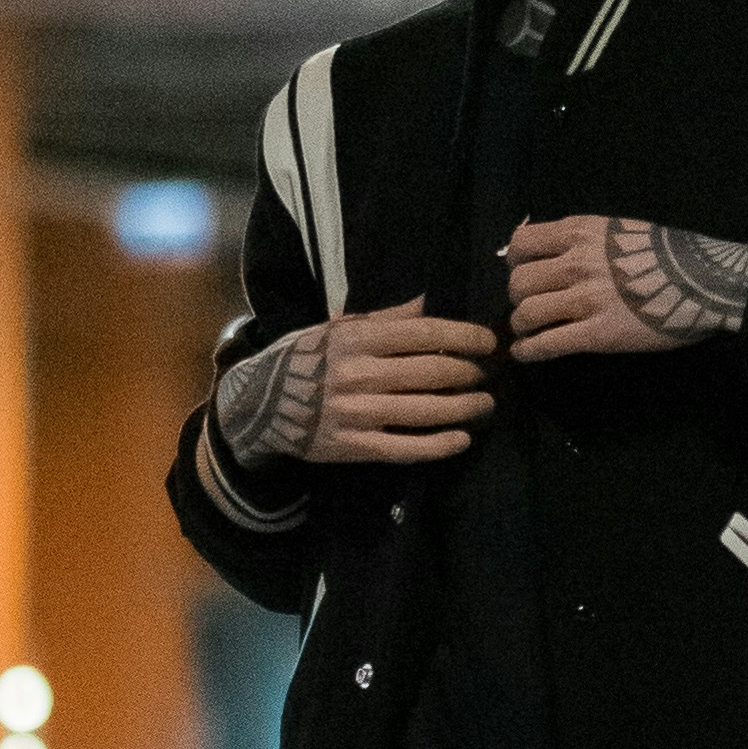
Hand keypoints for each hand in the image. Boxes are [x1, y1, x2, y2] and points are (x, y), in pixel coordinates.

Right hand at [215, 306, 499, 471]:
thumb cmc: (306, 359)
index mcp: (356, 338)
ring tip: (484, 404)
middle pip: (431, 372)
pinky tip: (462, 439)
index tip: (489, 342)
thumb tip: (431, 300)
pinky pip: (406, 448)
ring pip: (425, 411)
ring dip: (464, 408)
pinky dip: (439, 445)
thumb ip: (386, 317)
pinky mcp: (353, 447)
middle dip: (469, 373)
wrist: (258, 404)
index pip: (424, 333)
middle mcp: (358, 373)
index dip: (464, 337)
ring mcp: (356, 413)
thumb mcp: (338, 328)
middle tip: (488, 374)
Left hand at [503, 215, 747, 360]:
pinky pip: (546, 344)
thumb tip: (551, 251)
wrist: (707, 282)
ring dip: (522, 325)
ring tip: (530, 331)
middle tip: (532, 306)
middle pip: (517, 282)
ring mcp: (586, 299)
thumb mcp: (619, 230)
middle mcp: (576, 262)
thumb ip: (583, 239)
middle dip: (518, 297)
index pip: (520, 243)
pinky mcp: (597, 334)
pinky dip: (528, 352)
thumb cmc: (669, 254)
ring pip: (525, 313)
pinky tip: (526, 354)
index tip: (526, 273)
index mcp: (580, 232)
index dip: (516, 262)